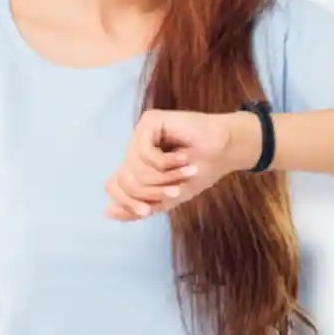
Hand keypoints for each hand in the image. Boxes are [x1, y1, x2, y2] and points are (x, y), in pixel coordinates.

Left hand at [104, 108, 262, 220]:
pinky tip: (184, 156)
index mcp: (136, 165)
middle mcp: (134, 148)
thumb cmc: (201, 171)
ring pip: (136, 170)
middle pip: (125, 181)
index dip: (127, 202)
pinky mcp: (149, 122)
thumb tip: (108, 212)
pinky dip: (166, 162)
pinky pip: (145, 153)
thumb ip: (142, 206)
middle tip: (177, 190)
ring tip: (187, 171)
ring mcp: (140, 134)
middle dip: (153, 191)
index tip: (148, 212)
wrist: (225, 151)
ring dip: (165, 177)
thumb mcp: (169, 197)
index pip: (114, 186)